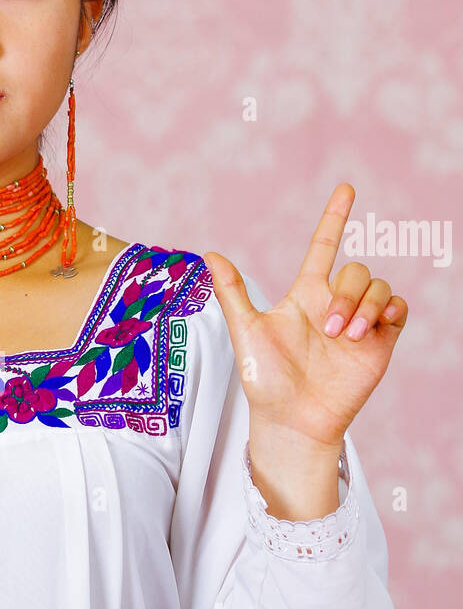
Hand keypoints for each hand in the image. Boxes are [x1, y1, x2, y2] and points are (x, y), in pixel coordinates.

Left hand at [203, 183, 408, 452]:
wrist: (291, 420)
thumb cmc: (265, 380)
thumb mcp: (246, 332)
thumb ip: (233, 292)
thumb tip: (210, 254)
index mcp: (304, 295)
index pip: (323, 246)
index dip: (335, 217)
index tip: (346, 188)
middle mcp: (334, 304)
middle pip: (356, 270)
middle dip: (346, 293)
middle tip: (329, 328)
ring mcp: (358, 323)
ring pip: (378, 288)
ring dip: (365, 306)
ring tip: (346, 336)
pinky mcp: (379, 343)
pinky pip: (399, 309)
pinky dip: (390, 311)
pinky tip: (373, 327)